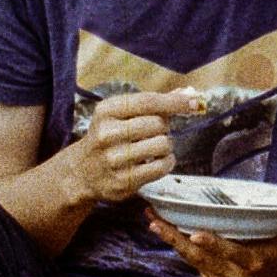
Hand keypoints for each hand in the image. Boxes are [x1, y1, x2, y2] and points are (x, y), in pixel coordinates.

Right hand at [72, 88, 204, 204]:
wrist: (82, 172)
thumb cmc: (109, 136)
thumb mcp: (120, 114)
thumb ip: (153, 103)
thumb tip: (187, 94)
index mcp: (107, 111)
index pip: (148, 102)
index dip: (175, 102)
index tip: (194, 102)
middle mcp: (108, 134)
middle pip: (158, 123)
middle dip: (164, 127)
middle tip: (155, 132)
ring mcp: (115, 160)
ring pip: (162, 145)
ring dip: (166, 145)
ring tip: (154, 147)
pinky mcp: (124, 181)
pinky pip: (161, 167)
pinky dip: (167, 162)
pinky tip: (158, 160)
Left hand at [144, 211, 276, 276]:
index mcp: (254, 265)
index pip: (231, 254)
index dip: (213, 245)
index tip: (195, 233)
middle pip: (200, 258)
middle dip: (175, 239)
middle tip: (155, 221)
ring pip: (192, 260)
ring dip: (171, 240)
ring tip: (152, 220)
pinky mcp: (214, 276)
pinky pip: (193, 261)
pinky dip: (177, 246)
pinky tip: (164, 228)